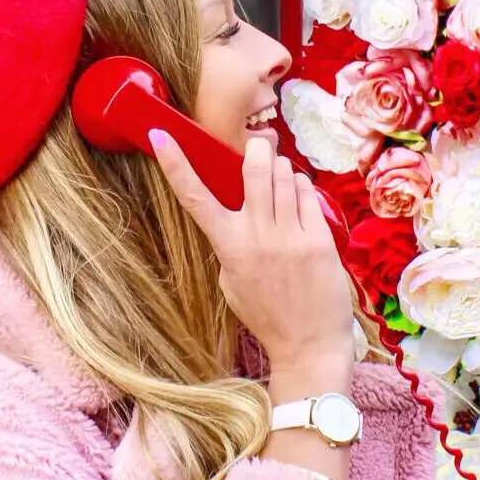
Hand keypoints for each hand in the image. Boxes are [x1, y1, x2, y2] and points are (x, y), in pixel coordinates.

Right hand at [149, 130, 353, 367]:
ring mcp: (291, 236)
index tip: (160, 134)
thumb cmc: (266, 314)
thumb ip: (230, 242)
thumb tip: (234, 207)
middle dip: (256, 148)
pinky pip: (308, 192)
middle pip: (253, 168)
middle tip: (258, 146)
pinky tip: (299, 197)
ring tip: (281, 180)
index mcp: (228, 247)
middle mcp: (257, 236)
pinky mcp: (320, 239)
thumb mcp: (231, 281)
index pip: (194, 197)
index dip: (174, 163)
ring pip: (284, 174)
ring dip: (280, 167)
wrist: (308, 345)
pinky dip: (301, 186)